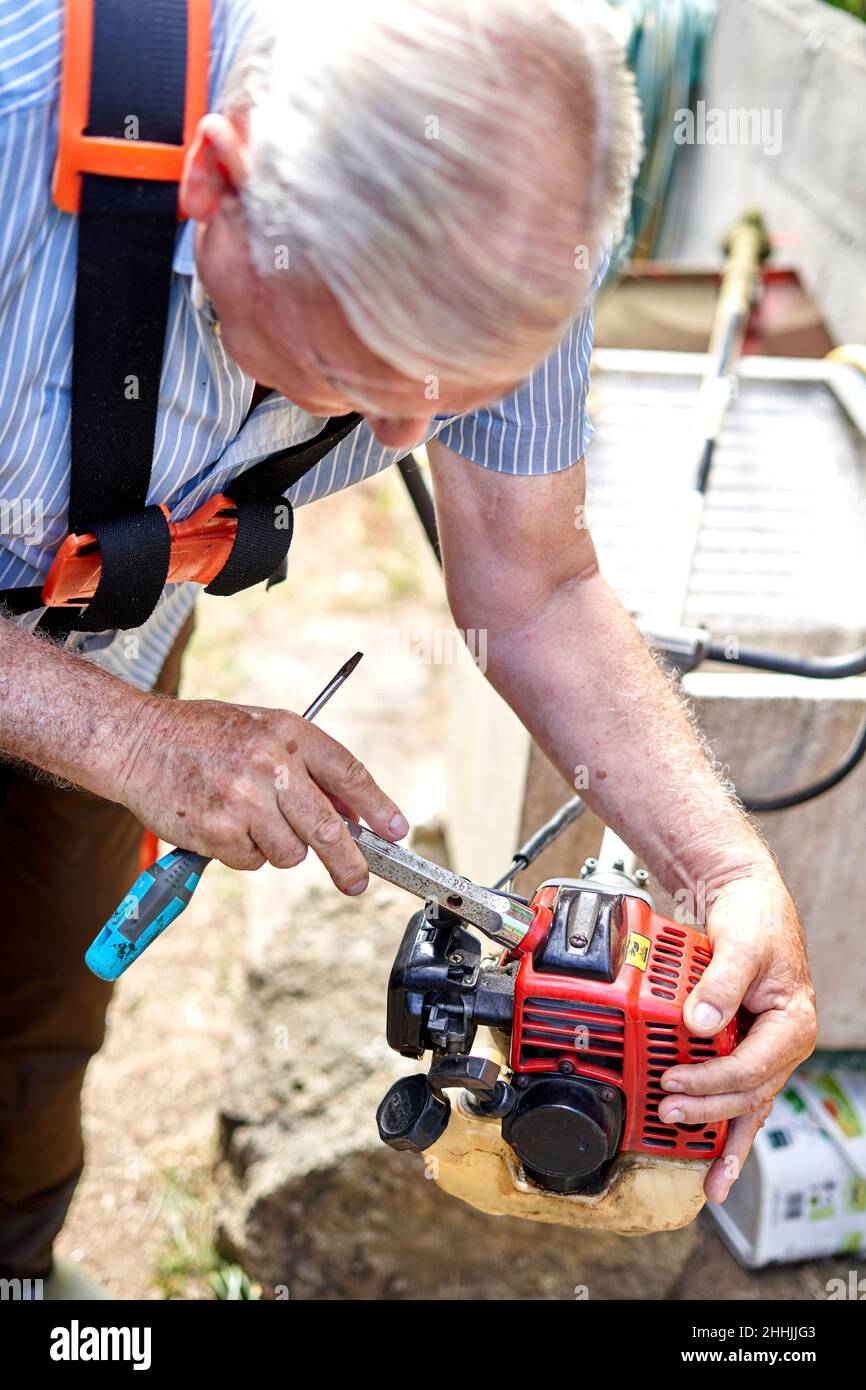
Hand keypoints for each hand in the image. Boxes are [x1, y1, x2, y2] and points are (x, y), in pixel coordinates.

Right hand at [115, 696, 407, 892]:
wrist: (136, 740)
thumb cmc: (201, 735)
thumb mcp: (261, 730)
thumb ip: (303, 766)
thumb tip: (348, 813)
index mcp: (289, 732)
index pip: (348, 774)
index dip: (377, 807)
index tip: (395, 831)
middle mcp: (271, 764)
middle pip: (328, 828)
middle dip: (349, 862)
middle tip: (356, 881)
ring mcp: (245, 799)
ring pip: (289, 852)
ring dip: (275, 847)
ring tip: (245, 818)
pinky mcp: (219, 829)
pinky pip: (252, 861)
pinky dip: (241, 853)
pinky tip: (220, 824)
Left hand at [657, 871, 815, 1202]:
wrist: (747, 900)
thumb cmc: (755, 919)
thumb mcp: (742, 944)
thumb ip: (721, 983)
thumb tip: (700, 1023)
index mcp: (792, 1024)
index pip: (752, 1068)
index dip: (711, 1080)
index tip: (673, 1080)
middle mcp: (782, 1045)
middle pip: (747, 1094)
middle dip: (708, 1109)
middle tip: (666, 1110)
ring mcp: (764, 1051)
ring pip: (745, 1105)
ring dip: (719, 1132)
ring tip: (696, 1164)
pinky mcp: (743, 1050)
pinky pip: (736, 1098)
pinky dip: (726, 1133)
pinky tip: (715, 1168)